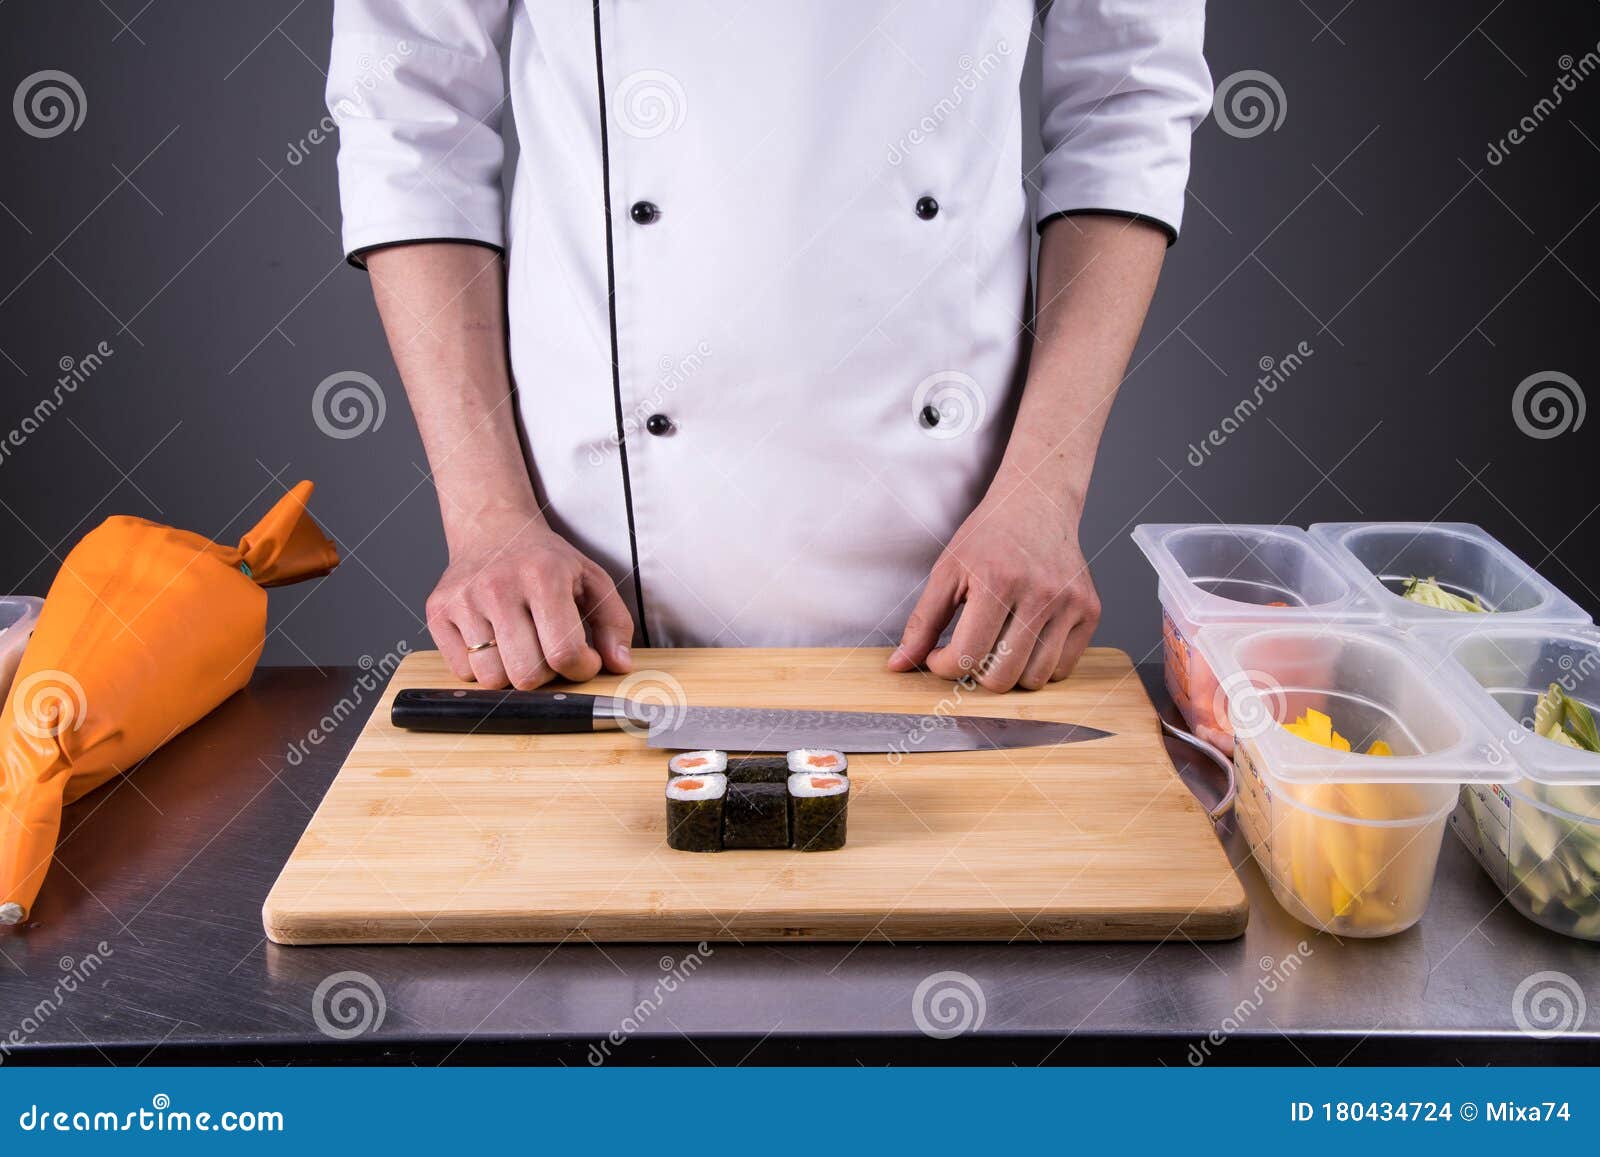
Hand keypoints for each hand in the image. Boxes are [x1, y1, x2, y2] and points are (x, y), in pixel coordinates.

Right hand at [425, 516, 633, 688]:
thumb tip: (619, 664)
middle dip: (546, 674)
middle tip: (550, 652)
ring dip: (512, 673)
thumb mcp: (592, 580)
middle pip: (526, 674)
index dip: (581, 668)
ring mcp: (463, 600)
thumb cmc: (545, 561)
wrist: (492, 530)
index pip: (564, 652)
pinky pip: (462, 671)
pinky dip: (482, 667)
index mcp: (543, 576)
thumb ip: (614, 623)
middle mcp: (498, 586)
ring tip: (522, 647)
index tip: (584, 659)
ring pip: (492, 678)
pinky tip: (494, 641)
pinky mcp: (438, 612)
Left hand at [888, 489, 1099, 690]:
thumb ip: (922, 623)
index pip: (966, 656)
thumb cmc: (989, 537)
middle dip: (976, 675)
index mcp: (997, 581)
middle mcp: (1040, 594)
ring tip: (998, 645)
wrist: (1037, 504)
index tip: (940, 655)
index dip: (943, 666)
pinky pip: (1063, 668)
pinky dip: (1040, 666)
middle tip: (970, 651)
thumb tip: (898, 666)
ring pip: (1035, 679)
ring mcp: (1070, 604)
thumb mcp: (946, 572)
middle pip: (1002, 677)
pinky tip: (1024, 640)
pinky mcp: (1090, 611)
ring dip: (1010, 673)